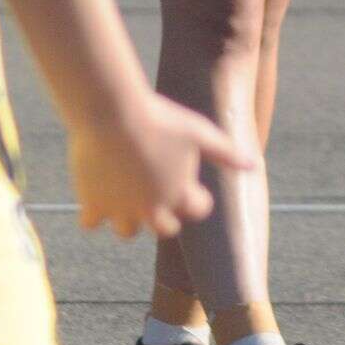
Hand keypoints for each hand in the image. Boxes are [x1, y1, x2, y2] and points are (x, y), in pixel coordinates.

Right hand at [69, 92, 252, 241]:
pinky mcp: (92, 202)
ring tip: (125, 198)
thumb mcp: (199, 132)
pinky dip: (92, 214)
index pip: (197, 210)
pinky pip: (90, 223)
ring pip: (127, 232)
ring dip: (128, 219)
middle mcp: (152, 207)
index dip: (196, 198)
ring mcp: (121, 208)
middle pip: (163, 229)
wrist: (112, 112)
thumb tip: (254, 166)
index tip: (191, 185)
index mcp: (180, 192)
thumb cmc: (159, 119)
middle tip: (155, 195)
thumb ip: (226, 153)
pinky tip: (94, 196)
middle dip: (163, 215)